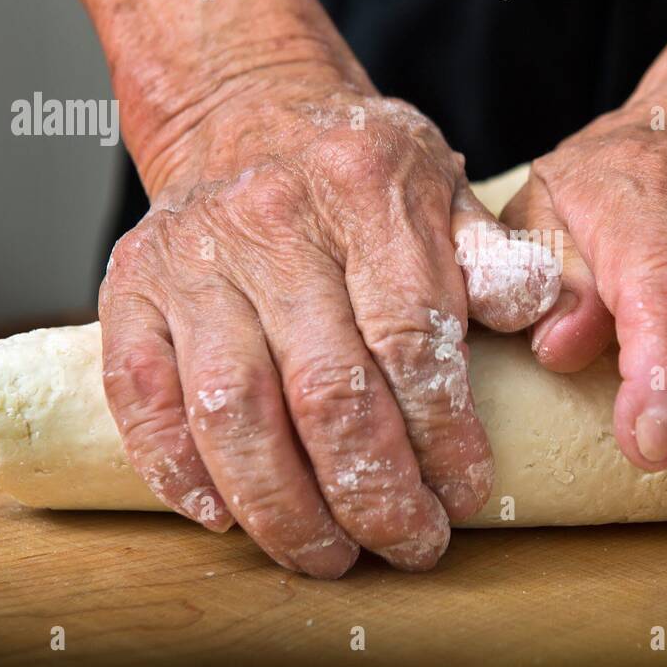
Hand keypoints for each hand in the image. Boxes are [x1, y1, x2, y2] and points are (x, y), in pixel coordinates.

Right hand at [99, 66, 556, 577]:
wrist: (243, 112)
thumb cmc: (356, 170)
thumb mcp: (442, 189)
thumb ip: (492, 256)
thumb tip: (538, 313)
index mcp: (365, 192)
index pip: (410, 338)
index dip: (441, 435)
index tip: (464, 494)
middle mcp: (271, 223)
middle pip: (323, 389)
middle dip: (372, 493)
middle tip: (407, 545)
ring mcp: (188, 259)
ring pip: (229, 410)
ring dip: (281, 505)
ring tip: (326, 554)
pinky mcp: (128, 290)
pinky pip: (141, 397)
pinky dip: (176, 471)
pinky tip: (225, 516)